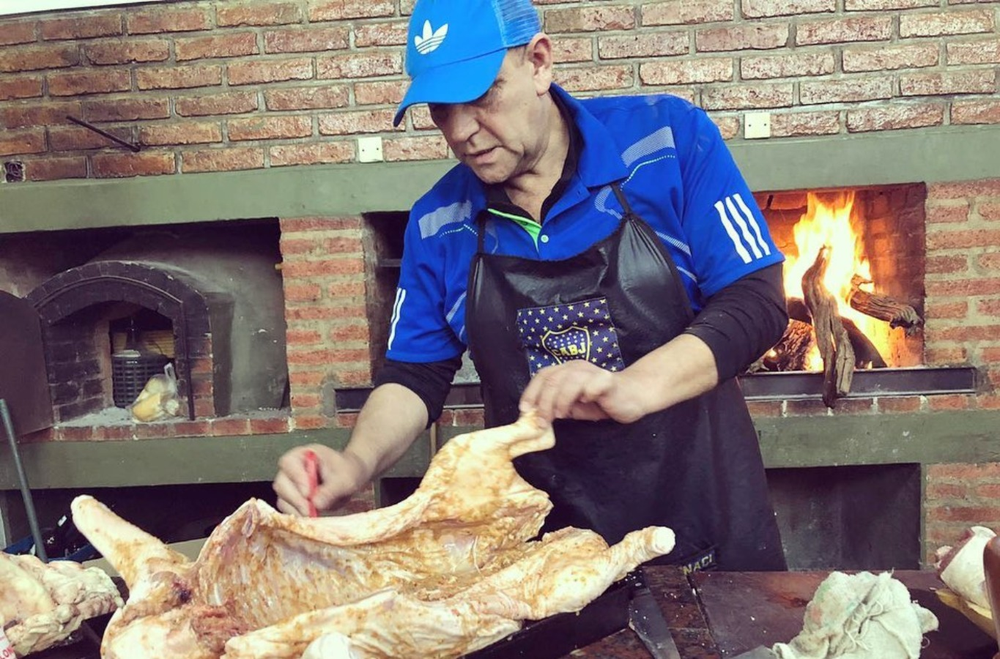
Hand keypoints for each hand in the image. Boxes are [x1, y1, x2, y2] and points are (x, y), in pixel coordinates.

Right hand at [273, 445, 369, 515]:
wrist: (351, 478)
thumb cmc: (347, 471)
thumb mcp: (345, 478)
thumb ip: (332, 489)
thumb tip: (316, 503)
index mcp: (302, 455)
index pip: (289, 462)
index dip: (296, 477)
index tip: (308, 493)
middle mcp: (292, 469)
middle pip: (281, 483)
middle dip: (295, 499)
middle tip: (309, 510)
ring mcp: (290, 485)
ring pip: (282, 499)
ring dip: (296, 510)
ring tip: (313, 516)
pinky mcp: (292, 500)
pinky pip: (288, 509)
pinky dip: (297, 515)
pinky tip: (311, 518)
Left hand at [519, 360, 647, 424]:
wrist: (633, 397)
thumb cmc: (601, 402)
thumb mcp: (573, 406)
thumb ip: (557, 407)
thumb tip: (536, 417)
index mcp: (566, 371)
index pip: (543, 376)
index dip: (531, 392)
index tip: (524, 410)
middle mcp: (577, 367)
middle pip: (553, 380)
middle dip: (543, 402)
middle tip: (542, 421)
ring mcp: (592, 372)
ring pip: (569, 381)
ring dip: (561, 400)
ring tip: (561, 415)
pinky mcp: (607, 381)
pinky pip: (594, 384)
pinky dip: (587, 392)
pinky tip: (586, 401)